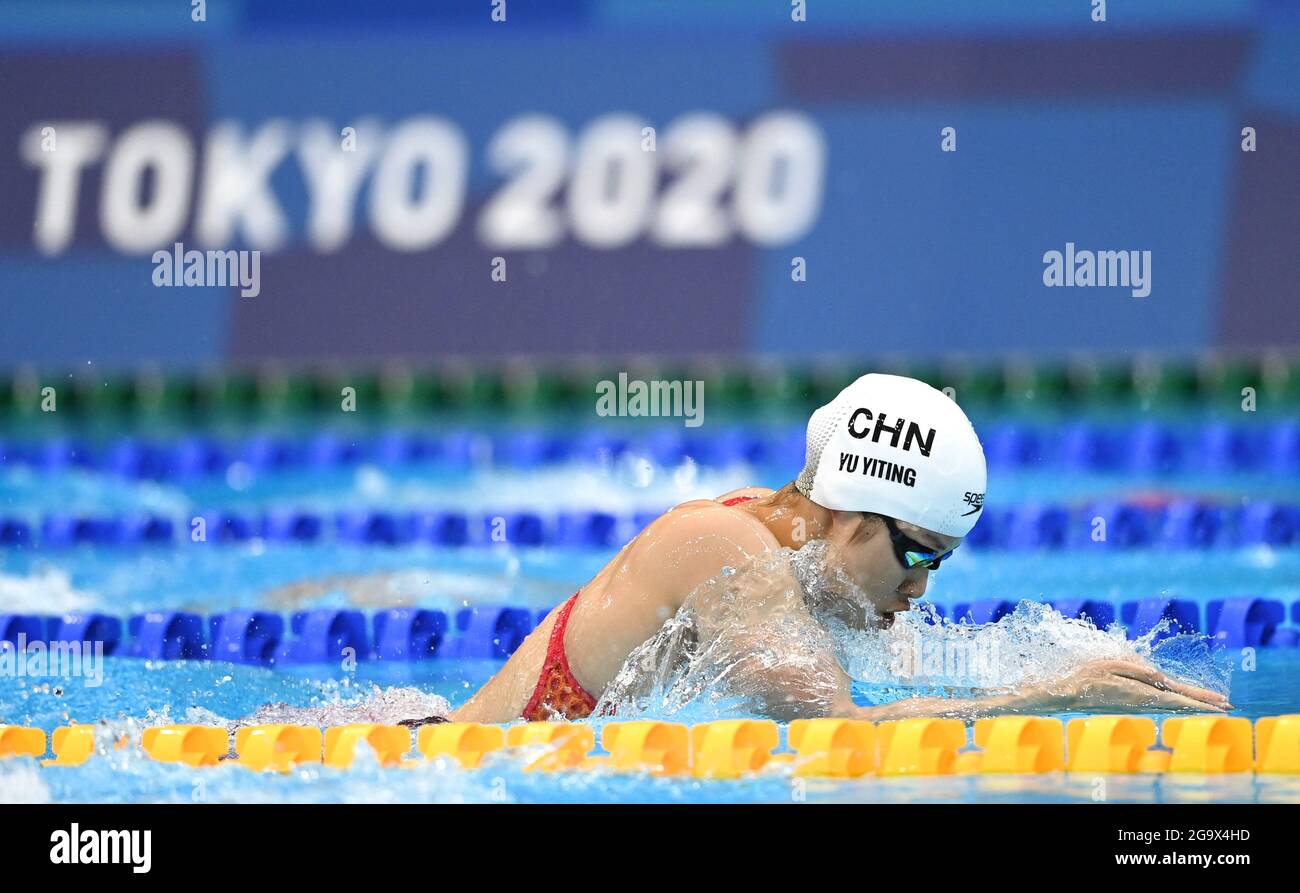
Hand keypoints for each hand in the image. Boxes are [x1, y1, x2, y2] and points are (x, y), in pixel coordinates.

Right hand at [1018, 659, 1231, 713]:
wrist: (1065, 693)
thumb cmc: (1087, 675)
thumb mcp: (1114, 665)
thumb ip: (1140, 670)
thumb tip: (1163, 678)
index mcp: (1142, 692)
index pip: (1180, 697)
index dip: (1203, 700)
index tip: (1224, 704)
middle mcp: (1143, 702)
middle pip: (1180, 703)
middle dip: (1204, 704)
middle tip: (1228, 706)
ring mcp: (1136, 705)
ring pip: (1171, 704)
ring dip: (1192, 703)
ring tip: (1211, 704)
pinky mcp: (1130, 703)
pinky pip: (1159, 703)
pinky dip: (1176, 702)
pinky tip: (1179, 702)